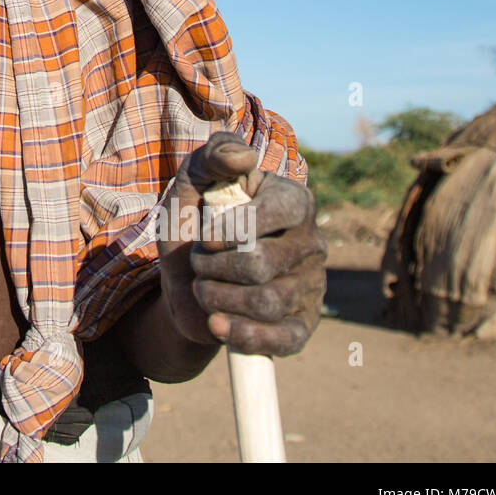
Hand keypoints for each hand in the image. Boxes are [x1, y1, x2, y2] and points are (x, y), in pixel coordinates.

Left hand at [157, 131, 326, 355]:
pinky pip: (284, 339)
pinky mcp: (302, 324)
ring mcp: (311, 285)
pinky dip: (243, 334)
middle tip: (197, 263)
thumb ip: (214, 155)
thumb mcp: (193, 182)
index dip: (233, 229)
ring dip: (216, 297)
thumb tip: (245, 158)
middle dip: (212, 267)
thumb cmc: (194, 222)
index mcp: (293, 200)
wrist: (185, 281)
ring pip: (266, 302)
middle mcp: (311, 242)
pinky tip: (217, 323)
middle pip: (261, 263)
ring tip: (203, 288)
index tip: (204, 236)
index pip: (280, 212)